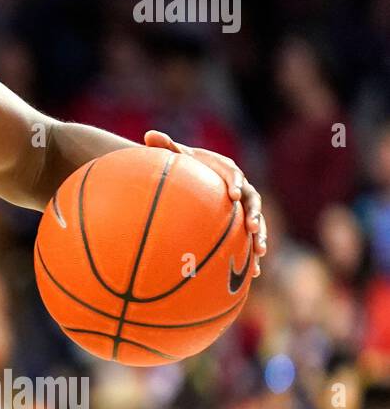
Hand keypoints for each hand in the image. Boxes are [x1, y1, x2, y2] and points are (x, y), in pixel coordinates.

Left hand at [144, 130, 265, 278]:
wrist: (194, 175)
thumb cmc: (184, 165)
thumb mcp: (175, 155)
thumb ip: (165, 146)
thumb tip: (148, 134)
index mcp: (228, 171)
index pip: (235, 176)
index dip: (237, 185)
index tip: (234, 196)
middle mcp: (242, 189)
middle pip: (254, 202)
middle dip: (255, 215)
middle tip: (252, 228)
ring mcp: (244, 208)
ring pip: (257, 224)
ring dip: (260, 237)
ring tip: (260, 254)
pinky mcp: (241, 224)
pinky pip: (250, 240)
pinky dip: (252, 254)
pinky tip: (253, 275)